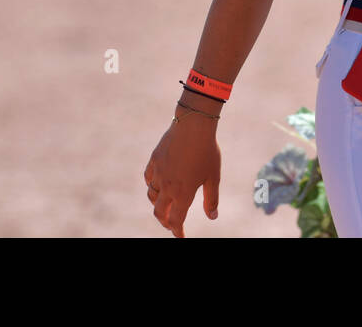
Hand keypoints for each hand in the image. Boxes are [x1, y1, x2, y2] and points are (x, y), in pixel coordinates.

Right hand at [143, 111, 220, 236]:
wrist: (193, 125)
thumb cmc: (207, 151)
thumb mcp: (213, 177)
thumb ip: (211, 199)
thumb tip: (212, 217)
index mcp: (182, 193)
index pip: (176, 221)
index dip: (177, 231)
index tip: (181, 236)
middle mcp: (167, 186)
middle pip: (159, 213)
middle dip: (165, 222)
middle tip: (171, 225)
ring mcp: (158, 173)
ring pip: (152, 196)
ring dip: (158, 204)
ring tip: (165, 205)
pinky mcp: (154, 160)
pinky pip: (148, 179)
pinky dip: (151, 186)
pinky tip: (156, 185)